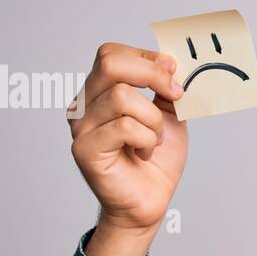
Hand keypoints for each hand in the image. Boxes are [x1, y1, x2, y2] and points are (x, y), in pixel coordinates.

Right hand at [68, 42, 188, 233]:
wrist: (148, 201)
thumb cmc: (155, 160)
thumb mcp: (168, 115)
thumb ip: (164, 89)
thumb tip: (169, 64)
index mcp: (99, 92)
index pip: (112, 54)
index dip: (147, 58)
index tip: (173, 72)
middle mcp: (83, 105)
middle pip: (111, 64)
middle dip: (152, 75)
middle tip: (175, 95)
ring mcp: (81, 127)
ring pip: (123, 97)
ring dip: (152, 120)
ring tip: (153, 139)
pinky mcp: (85, 149)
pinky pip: (124, 127)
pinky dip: (146, 140)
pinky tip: (143, 153)